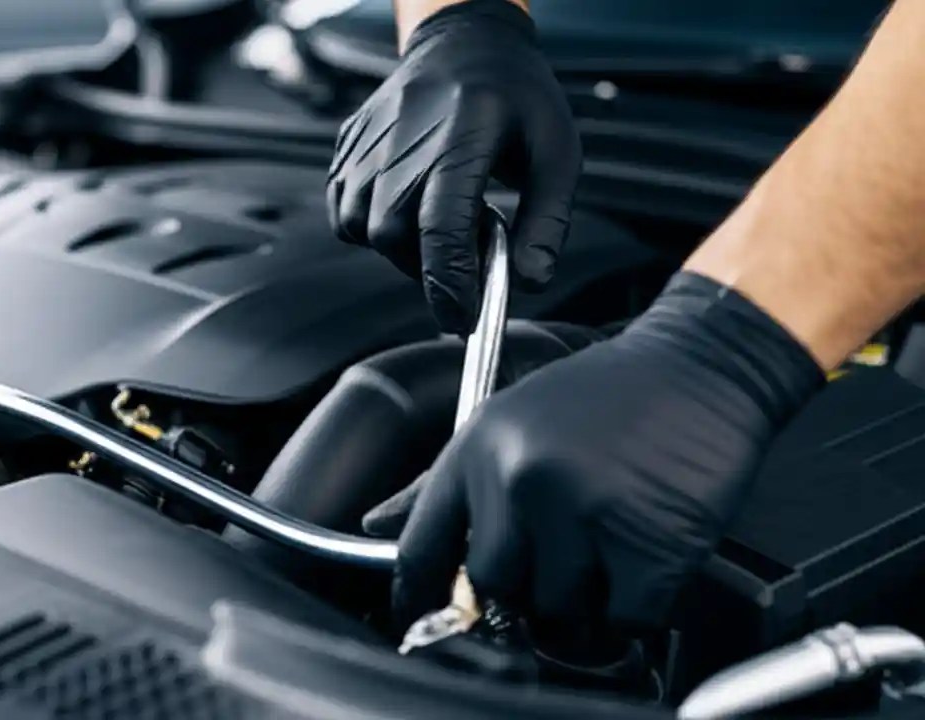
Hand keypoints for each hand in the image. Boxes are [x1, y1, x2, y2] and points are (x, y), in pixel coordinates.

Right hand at [327, 0, 580, 334]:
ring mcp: (367, 139)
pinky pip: (343, 210)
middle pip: (393, 235)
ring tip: (437, 220)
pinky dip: (369, 226)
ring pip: (362, 228)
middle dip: (427, 266)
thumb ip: (546, 222)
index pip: (442, 227)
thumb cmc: (516, 98)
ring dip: (399, 246)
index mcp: (463, 133)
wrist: (465, 44)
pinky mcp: (347, 144)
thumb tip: (529, 282)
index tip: (465, 318)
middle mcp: (405, 134)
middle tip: (464, 253)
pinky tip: (406, 208)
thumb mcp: (558, 154)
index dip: (450, 284)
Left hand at [365, 273, 822, 629]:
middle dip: (524, 592)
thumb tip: (375, 526)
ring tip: (608, 547)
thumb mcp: (507, 420)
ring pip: (559, 613)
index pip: (419, 550)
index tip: (429, 618)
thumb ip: (438, 482)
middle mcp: (519, 480)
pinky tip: (643, 559)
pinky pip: (625, 619)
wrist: (703, 361)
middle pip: (493, 591)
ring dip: (585, 600)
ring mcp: (581, 512)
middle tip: (559, 564)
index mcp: (476, 450)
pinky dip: (637, 607)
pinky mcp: (646, 543)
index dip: (420, 595)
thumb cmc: (610, 392)